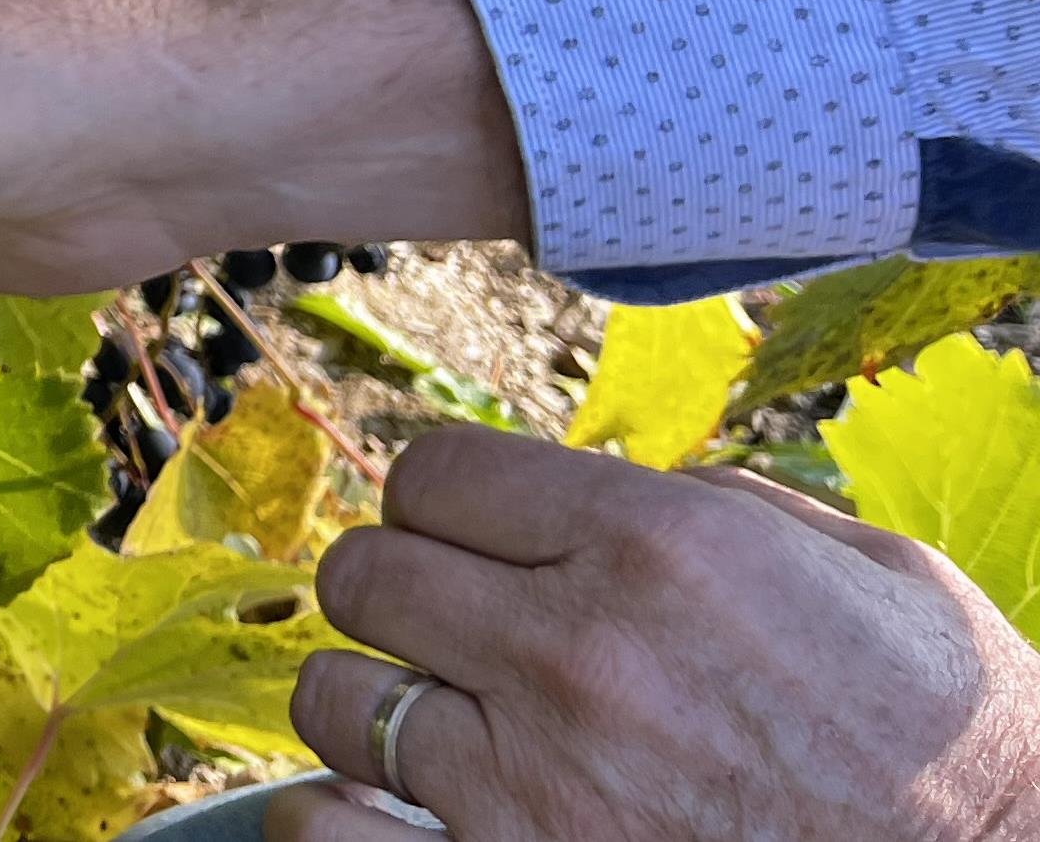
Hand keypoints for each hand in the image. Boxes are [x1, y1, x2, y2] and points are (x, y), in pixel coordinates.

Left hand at [270, 429, 1039, 841]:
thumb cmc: (950, 738)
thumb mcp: (864, 570)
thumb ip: (707, 506)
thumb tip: (598, 488)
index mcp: (654, 545)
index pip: (431, 472)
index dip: (447, 503)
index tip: (477, 537)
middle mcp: (575, 651)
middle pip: (363, 573)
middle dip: (401, 591)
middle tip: (455, 629)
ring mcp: (534, 783)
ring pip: (332, 699)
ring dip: (374, 708)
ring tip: (443, 726)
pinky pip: (326, 838)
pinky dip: (329, 823)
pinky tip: (373, 812)